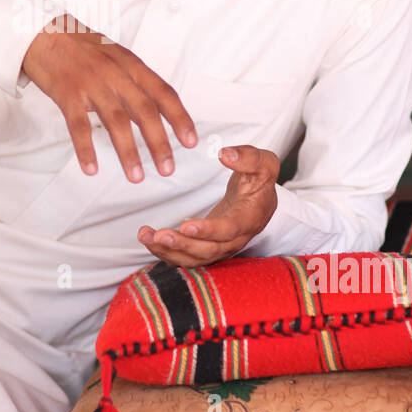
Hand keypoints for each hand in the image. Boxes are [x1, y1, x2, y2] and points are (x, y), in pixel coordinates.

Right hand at [21, 13, 197, 180]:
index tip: (190, 142)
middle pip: (144, 111)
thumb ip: (135, 80)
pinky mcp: (67, 93)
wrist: (43, 33)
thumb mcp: (116, 56)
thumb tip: (157, 108)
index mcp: (131, 65)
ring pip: (116, 121)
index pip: (163, 93)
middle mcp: (116, 74)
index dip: (179, 118)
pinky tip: (92, 168)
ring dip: (128, 152)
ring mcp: (91, 84)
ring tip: (136, 176)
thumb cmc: (81, 48)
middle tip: (167, 169)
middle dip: (158, 143)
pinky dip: (86, 149)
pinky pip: (78, 126)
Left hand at [137, 145, 279, 266]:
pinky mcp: (206, 248)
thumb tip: (225, 154)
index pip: (228, 230)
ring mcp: (219, 247)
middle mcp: (234, 239)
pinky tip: (149, 239)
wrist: (259, 202)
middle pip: (208, 250)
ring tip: (146, 236)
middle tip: (159, 235)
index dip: (208, 230)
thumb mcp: (265, 163)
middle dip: (182, 244)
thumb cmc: (260, 180)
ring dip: (168, 250)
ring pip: (194, 257)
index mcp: (248, 219)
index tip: (186, 225)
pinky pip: (186, 257)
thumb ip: (248, 157)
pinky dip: (166, 252)